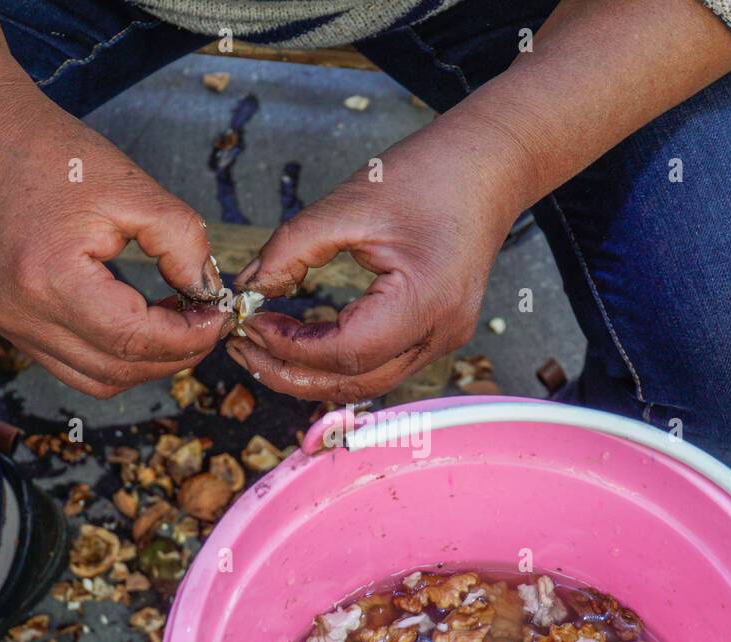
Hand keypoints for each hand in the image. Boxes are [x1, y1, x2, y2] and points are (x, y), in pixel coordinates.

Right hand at [0, 90, 225, 398]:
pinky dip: (117, 357)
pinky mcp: (11, 327)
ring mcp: (10, 326)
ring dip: (148, 362)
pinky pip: (76, 367)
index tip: (220, 316)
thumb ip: (183, 244)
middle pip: (119, 369)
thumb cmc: (60, 159)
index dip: (188, 337)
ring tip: (179, 323)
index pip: (133, 338)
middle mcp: (22, 314)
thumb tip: (208, 294)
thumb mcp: (136, 190)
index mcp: (49, 278)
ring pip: (99, 380)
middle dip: (176, 353)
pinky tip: (142, 323)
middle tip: (209, 320)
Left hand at [227, 124, 524, 401]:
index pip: (345, 352)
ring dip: (311, 374)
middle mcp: (440, 333)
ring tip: (263, 347)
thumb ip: (292, 248)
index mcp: (424, 300)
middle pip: (354, 383)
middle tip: (241, 349)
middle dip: (291, 373)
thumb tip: (250, 287)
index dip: (289, 346)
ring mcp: (442, 340)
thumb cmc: (427, 175)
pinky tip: (301, 342)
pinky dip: (336, 363)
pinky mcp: (436, 335)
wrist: (488, 168)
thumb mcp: (348, 204)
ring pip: (366, 384)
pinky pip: (380, 366)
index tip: (250, 323)